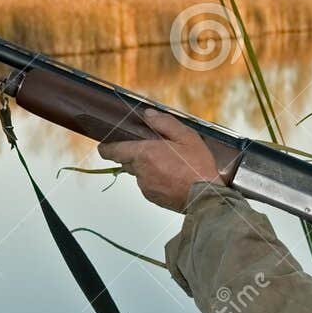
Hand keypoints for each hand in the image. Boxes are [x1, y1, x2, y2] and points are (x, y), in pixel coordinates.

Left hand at [96, 108, 222, 211]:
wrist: (205, 197)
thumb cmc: (198, 167)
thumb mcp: (186, 137)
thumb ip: (164, 123)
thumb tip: (148, 115)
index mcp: (145, 153)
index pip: (112, 151)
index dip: (107, 147)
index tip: (106, 144)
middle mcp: (140, 171)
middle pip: (126, 160)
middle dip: (136, 154)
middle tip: (154, 149)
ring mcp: (145, 186)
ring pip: (138, 172)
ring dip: (147, 167)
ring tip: (170, 164)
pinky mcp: (152, 197)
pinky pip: (147, 184)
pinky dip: (155, 179)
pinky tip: (172, 176)